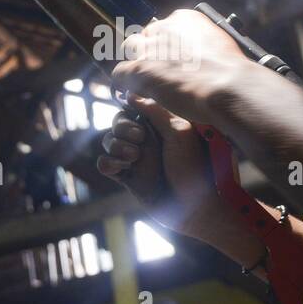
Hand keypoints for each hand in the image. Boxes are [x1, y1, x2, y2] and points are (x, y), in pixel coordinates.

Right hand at [96, 94, 242, 246]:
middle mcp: (148, 140)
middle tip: (140, 139)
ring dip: (116, 146)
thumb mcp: (180, 132)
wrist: (197, 209)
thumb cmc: (196, 169)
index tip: (139, 116)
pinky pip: (105, 163)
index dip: (130, 109)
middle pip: (117, 122)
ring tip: (133, 157)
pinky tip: (122, 168)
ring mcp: (138, 159)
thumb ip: (155, 111)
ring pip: (109, 142)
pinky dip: (109, 163)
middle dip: (123, 128)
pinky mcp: (129, 178)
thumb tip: (130, 94)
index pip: (134, 107)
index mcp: (161, 125)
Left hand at [109, 10, 251, 126]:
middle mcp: (165, 27)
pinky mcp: (140, 68)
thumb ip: (202, 45)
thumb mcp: (219, 45)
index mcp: (185, 18)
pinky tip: (133, 93)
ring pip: (128, 50)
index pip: (164, 27)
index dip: (164, 45)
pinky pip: (119, 73)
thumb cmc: (231, 72)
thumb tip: (198, 56)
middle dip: (147, 52)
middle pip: (144, 36)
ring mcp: (150, 47)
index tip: (171, 59)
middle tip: (158, 71)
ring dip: (135, 64)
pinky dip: (124, 84)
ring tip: (145, 82)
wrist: (228, 86)